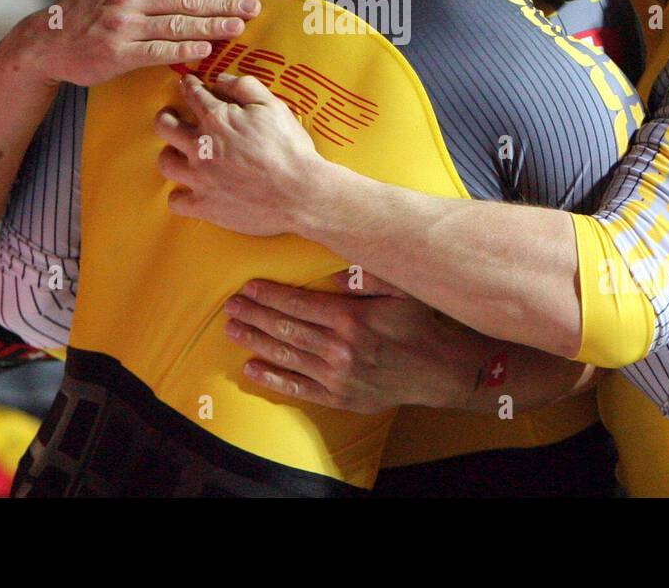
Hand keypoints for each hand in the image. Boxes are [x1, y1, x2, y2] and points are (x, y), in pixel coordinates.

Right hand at [17, 0, 260, 86]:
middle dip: (225, 4)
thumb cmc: (85, 5)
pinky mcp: (117, 53)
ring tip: (238, 28)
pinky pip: (157, 51)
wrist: (49, 39)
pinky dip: (183, 50)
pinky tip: (205, 50)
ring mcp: (123, 26)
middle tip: (253, 9)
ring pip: (177, 25)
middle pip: (188, 0)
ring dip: (212, 26)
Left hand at [155, 72, 326, 235]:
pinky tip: (189, 191)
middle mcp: (200, 146)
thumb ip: (244, 86)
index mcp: (217, 119)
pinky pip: (175, 201)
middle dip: (165, 116)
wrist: (300, 192)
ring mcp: (200, 177)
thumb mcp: (273, 106)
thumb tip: (220, 79)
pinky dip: (179, 195)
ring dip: (170, 154)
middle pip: (164, 126)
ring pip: (165, 162)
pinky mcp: (204, 205)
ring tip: (178, 153)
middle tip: (171, 117)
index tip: (188, 84)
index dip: (188, 85)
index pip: (192, 94)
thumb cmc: (290, 148)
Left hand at [222, 272, 467, 412]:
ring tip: (232, 331)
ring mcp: (337, 376)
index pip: (298, 304)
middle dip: (254, 316)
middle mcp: (339, 348)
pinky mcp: (339, 398)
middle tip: (230, 306)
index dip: (269, 295)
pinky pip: (299, 388)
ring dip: (256, 342)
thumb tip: (335, 270)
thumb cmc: (418, 323)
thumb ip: (368, 275)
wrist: (438, 370)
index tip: (248, 287)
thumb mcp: (401, 289)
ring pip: (287, 356)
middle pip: (286, 329)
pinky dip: (273, 379)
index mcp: (350, 318)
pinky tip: (251, 369)